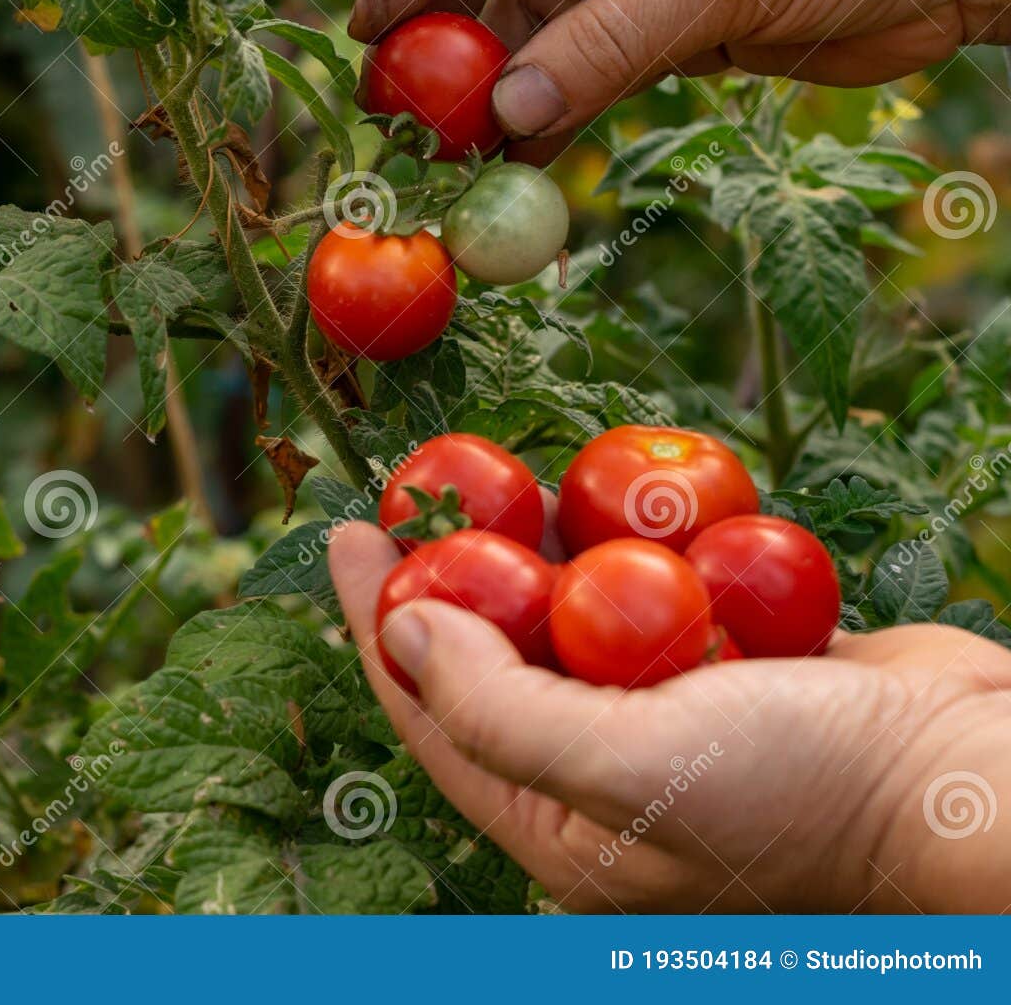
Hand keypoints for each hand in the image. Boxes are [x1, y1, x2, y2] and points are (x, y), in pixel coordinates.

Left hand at [329, 521, 1010, 911]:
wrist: (970, 783)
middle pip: (501, 653)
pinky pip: (660, 587)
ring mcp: (672, 711)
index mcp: (563, 824)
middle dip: (457, 570)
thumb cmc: (798, 793)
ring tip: (502, 473)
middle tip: (420, 485)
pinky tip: (612, 488)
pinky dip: (636, 538)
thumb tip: (405, 633)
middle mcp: (606, 770)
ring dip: (543, 543)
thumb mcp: (626, 769)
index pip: (437, 715)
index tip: (349, 534)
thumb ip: (498, 709)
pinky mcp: (736, 660)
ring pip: (579, 610)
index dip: (380, 624)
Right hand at [351, 0, 1010, 150]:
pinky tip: (518, 164)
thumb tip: (503, 118)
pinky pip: (574, 67)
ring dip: (492, 86)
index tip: (376, 26)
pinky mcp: (654, 17)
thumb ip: (612, 39)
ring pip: (524, 19)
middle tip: (406, 111)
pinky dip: (546, 113)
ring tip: (457, 155)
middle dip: (443, 30)